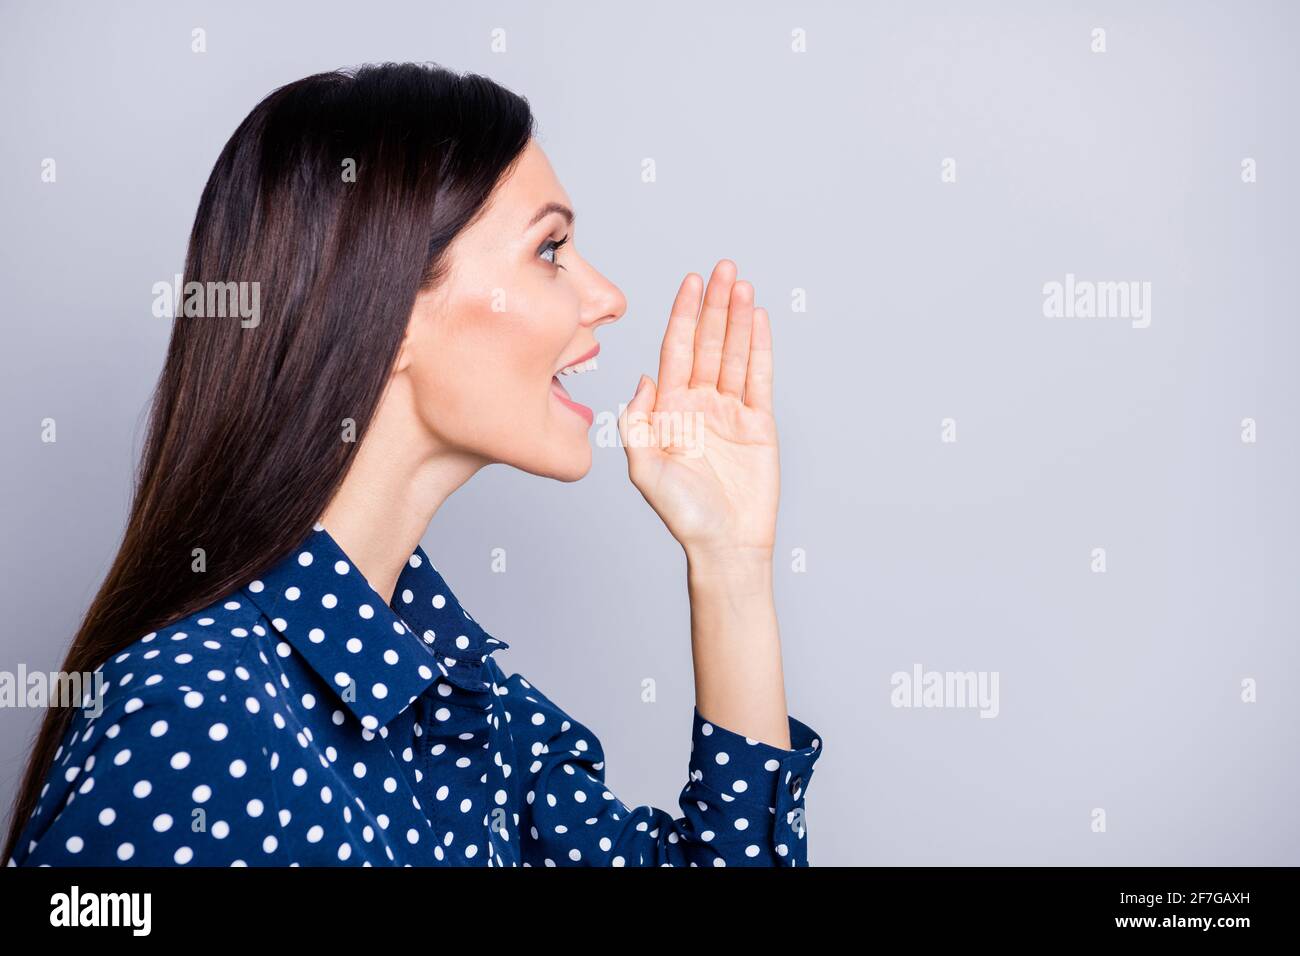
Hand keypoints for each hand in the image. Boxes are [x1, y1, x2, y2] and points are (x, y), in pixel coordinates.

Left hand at [618, 260, 777, 561]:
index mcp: (669, 410)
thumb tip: (644, 378)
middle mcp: (699, 404)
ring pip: (734, 354)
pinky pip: (759, 378)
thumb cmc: (682, 514)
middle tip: (723, 267)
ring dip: (738, 318)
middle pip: (708, 343)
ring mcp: (730, 412)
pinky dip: (759, 348)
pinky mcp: (759, 424)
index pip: (677, 351)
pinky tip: (759, 320)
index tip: (691, 283)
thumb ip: (637, 421)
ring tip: (743, 284)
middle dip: (714, 305)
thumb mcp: (643, 468)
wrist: (725, 545)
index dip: (684, 315)